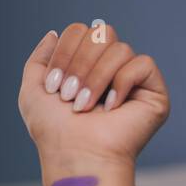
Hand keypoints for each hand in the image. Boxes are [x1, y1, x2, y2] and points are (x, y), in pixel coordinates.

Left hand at [17, 23, 169, 168]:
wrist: (74, 155)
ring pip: (119, 48)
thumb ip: (38, 60)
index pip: (80, 31)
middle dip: (79, 64)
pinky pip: (142, 63)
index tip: (53, 87)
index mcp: (85, 66)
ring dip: (95, 79)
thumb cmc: (53, 131)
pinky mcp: (153, 92)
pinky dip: (122, 83)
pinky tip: (112, 108)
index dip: (64, 52)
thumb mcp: (32, 91)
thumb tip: (54, 32)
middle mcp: (110, 69)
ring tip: (84, 106)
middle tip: (69, 97)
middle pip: (100, 32)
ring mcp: (132, 80)